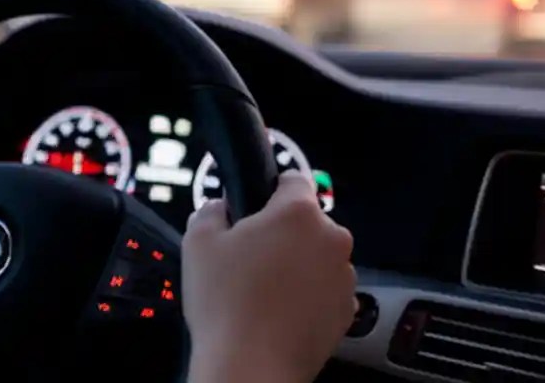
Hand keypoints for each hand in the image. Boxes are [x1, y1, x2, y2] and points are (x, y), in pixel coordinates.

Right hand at [183, 172, 355, 382]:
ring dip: (297, 265)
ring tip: (262, 291)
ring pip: (317, 257)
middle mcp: (332, 239)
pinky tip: (279, 313)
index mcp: (299, 214)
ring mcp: (344, 278)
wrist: (252, 367)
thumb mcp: (198, 243)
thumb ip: (210, 211)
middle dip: (282, 234)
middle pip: (306, 222)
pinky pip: (324, 291)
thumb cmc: (225, 302)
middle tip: (248, 257)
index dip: (270, 190)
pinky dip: (307, 296)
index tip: (253, 209)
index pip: (293, 179)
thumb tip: (220, 208)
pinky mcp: (347, 312)